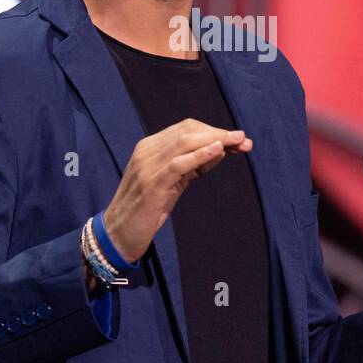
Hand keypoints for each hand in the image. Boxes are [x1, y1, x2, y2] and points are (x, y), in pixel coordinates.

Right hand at [102, 118, 251, 262]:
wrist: (119, 233)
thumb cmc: (147, 209)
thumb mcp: (173, 183)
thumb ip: (193, 166)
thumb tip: (221, 149)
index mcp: (150, 147)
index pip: (186, 129)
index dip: (213, 130)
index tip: (237, 139)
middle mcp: (147, 151)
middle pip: (188, 132)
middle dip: (219, 134)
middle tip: (244, 140)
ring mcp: (147, 166)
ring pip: (184, 142)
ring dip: (215, 140)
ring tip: (238, 142)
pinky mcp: (151, 184)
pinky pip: (178, 164)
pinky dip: (199, 155)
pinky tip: (218, 151)